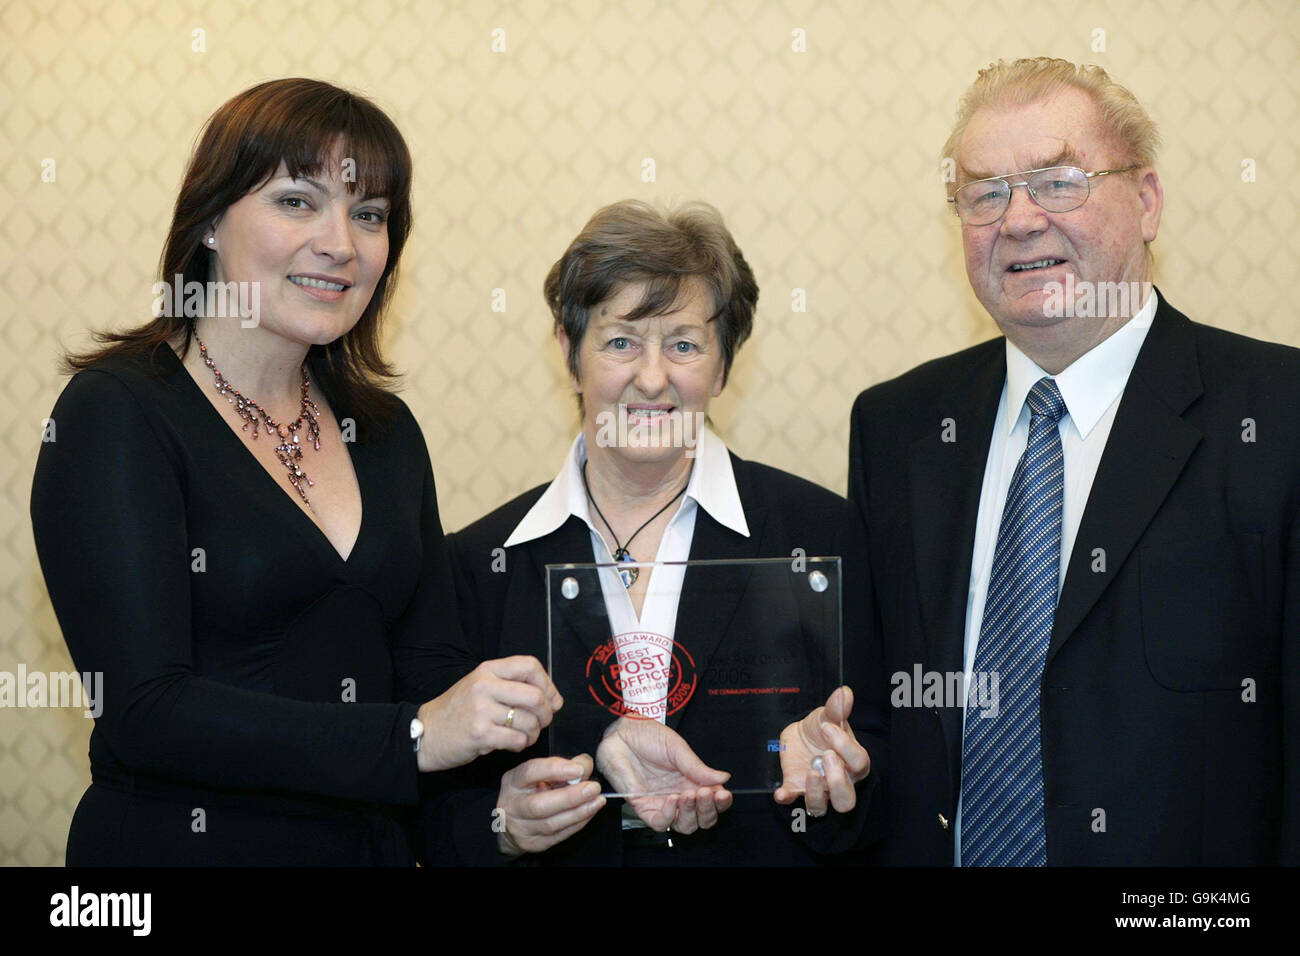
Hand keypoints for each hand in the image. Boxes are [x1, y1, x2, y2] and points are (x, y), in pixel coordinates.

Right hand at [416, 655, 562, 771]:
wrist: (426, 733)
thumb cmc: (457, 711)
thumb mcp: (480, 686)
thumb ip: (511, 685)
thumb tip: (553, 698)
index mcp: (487, 670)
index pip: (530, 665)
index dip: (548, 684)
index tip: (551, 699)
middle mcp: (485, 686)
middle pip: (536, 696)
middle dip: (547, 713)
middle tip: (542, 722)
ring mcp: (481, 710)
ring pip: (529, 721)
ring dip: (534, 733)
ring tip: (525, 736)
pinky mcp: (480, 734)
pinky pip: (517, 740)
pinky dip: (521, 745)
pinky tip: (512, 744)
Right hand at [496, 755, 605, 856]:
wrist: (513, 820)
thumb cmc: (531, 790)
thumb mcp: (541, 772)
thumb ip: (564, 766)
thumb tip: (585, 765)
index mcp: (513, 781)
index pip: (530, 772)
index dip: (555, 769)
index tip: (579, 769)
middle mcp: (512, 805)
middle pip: (539, 805)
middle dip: (570, 797)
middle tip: (593, 788)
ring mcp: (520, 828)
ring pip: (551, 824)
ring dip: (579, 812)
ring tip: (597, 801)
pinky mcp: (532, 843)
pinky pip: (558, 836)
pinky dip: (577, 823)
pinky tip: (589, 812)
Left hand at [595, 717, 732, 832]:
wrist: (622, 733)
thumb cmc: (648, 736)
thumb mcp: (677, 748)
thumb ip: (698, 767)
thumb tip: (724, 778)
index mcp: (692, 781)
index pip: (712, 802)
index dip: (720, 803)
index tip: (723, 794)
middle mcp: (679, 795)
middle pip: (701, 819)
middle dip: (707, 811)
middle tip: (706, 794)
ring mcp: (662, 803)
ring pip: (683, 825)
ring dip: (690, 814)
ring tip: (689, 795)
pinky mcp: (643, 806)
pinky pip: (659, 823)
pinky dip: (668, 816)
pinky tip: (672, 800)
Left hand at [773, 686, 870, 815]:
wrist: (803, 735)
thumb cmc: (823, 730)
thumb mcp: (829, 716)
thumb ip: (836, 708)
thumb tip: (844, 692)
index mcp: (853, 762)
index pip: (859, 762)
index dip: (845, 745)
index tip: (827, 727)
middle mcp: (838, 781)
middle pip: (846, 800)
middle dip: (837, 781)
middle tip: (825, 756)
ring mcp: (817, 788)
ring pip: (821, 807)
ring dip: (815, 793)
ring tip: (810, 771)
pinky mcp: (796, 788)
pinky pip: (792, 800)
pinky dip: (786, 797)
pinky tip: (782, 791)